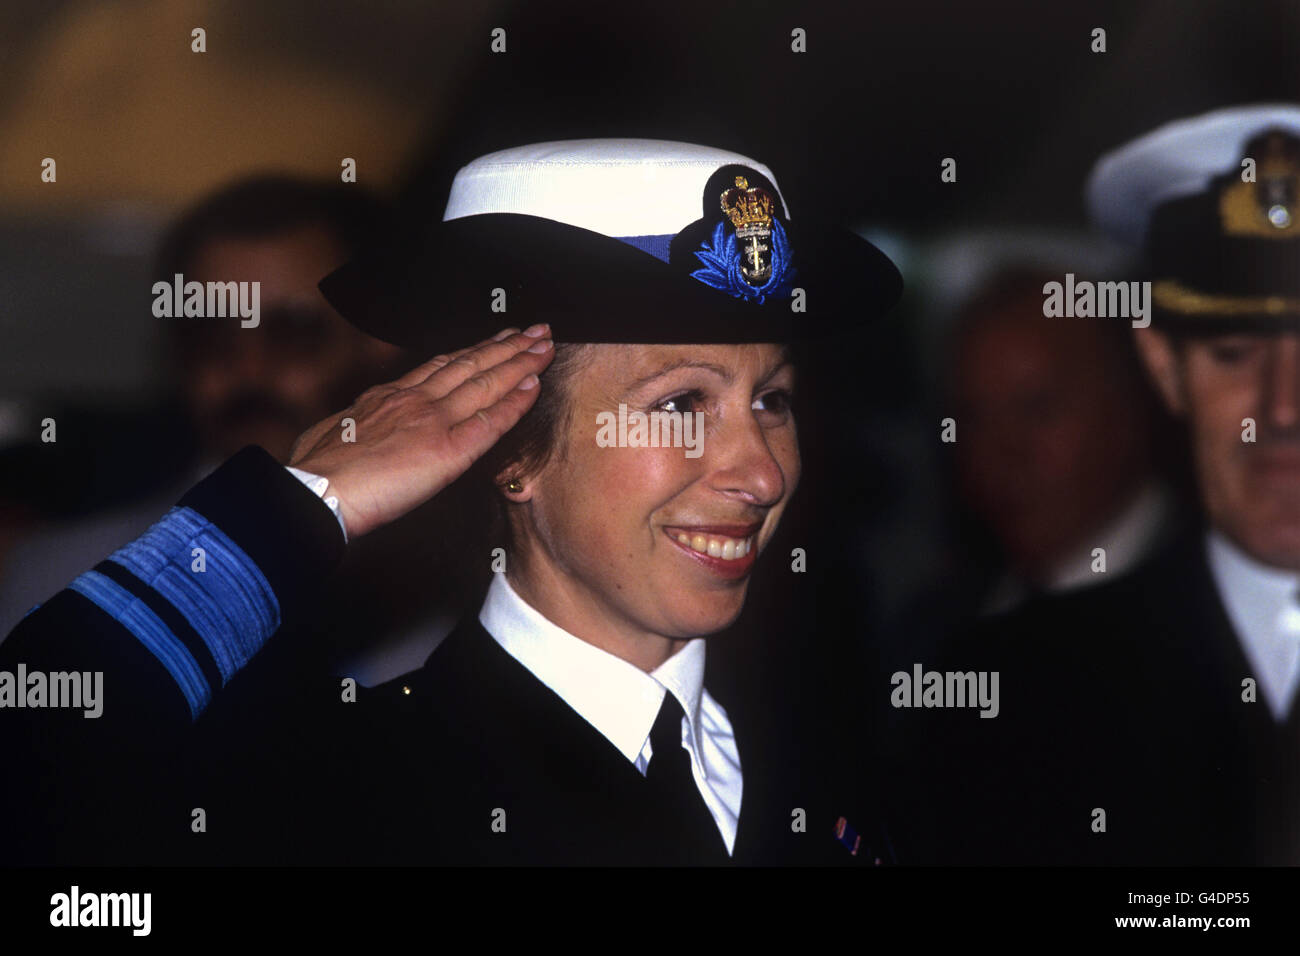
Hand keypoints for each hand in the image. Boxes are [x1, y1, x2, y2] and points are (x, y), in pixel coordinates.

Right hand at [288, 324, 554, 536]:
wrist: (315, 492)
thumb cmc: (313, 472)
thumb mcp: (330, 433)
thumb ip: (354, 424)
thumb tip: (353, 425)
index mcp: (387, 397)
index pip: (439, 367)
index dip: (470, 352)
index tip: (492, 341)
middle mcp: (415, 400)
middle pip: (469, 364)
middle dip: (505, 345)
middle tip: (533, 330)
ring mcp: (434, 421)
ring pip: (486, 382)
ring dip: (520, 362)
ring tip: (544, 345)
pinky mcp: (450, 450)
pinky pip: (492, 421)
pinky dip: (516, 402)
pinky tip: (535, 386)